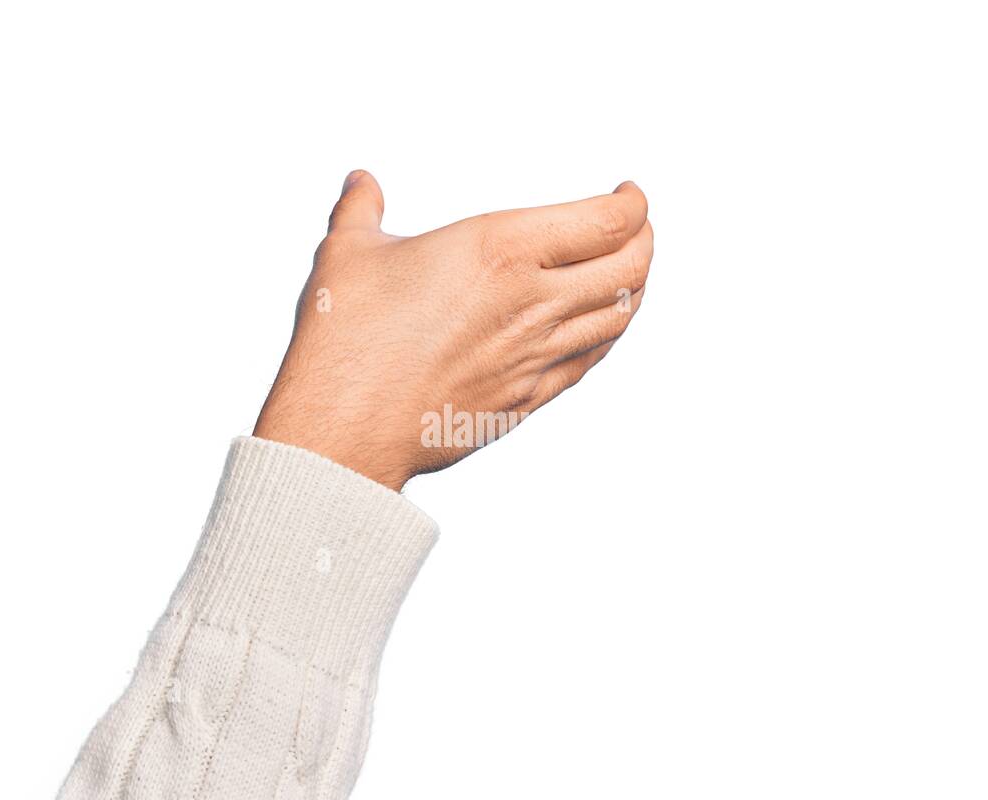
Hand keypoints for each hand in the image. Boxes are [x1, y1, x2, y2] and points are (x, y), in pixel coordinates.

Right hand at [253, 171, 652, 490]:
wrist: (342, 428)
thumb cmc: (343, 337)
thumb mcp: (347, 254)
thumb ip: (362, 209)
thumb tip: (362, 182)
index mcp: (500, 250)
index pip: (608, 222)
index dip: (634, 203)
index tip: (629, 194)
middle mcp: (532, 303)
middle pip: (630, 268)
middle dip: (645, 240)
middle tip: (637, 227)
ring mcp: (534, 357)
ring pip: (619, 318)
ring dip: (634, 287)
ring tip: (626, 269)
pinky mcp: (525, 398)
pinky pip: (588, 360)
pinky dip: (606, 334)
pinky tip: (597, 323)